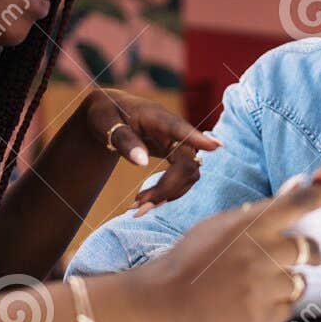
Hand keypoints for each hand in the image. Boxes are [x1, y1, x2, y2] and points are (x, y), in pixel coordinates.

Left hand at [81, 88, 220, 213]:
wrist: (109, 113)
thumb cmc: (105, 114)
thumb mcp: (104, 123)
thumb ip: (122, 140)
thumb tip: (142, 162)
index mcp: (157, 117)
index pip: (181, 129)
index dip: (198, 139)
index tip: (216, 146)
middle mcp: (173, 130)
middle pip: (187, 162)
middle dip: (168, 188)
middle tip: (138, 207)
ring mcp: (177, 143)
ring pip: (188, 174)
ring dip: (167, 194)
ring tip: (136, 207)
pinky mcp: (176, 155)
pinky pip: (181, 177)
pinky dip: (166, 193)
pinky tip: (144, 202)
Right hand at [131, 167, 320, 321]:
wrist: (158, 304)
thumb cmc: (187, 260)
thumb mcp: (219, 226)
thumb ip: (260, 209)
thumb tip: (298, 184)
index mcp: (250, 223)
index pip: (305, 201)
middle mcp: (261, 253)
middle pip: (309, 249)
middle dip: (307, 253)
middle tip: (287, 259)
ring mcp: (263, 288)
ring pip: (299, 282)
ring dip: (284, 283)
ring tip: (249, 287)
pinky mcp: (262, 319)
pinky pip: (286, 309)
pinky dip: (272, 307)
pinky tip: (243, 305)